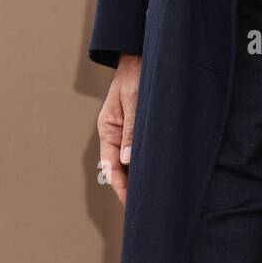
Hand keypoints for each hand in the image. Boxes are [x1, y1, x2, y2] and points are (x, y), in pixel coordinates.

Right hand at [96, 53, 141, 206]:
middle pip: (119, 168)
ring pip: (129, 161)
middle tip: (143, 208)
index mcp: (108, 128)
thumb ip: (133, 128)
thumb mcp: (135, 99)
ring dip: (138, 176)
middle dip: (129, 187)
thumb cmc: (136, 74)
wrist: (142, 55)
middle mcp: (115, 133)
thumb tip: (128, 160)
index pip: (110, 166)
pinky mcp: (138, 128)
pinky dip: (144, 163)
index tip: (130, 202)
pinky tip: (154, 174)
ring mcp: (126, 131)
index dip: (120, 185)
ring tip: (151, 196)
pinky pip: (139, 150)